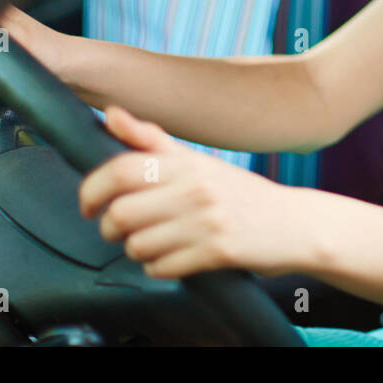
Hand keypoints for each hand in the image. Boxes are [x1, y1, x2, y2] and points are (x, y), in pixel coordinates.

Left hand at [78, 106, 311, 279]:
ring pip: (137, 246)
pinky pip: (162, 268)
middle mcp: (196, 188)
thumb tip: (111, 114)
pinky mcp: (218, 251)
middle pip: (121, 213)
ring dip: (137, 251)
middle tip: (120, 230)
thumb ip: (152, 140)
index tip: (88, 204)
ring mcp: (208, 220)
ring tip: (155, 244)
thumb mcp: (199, 163)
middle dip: (110, 228)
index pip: (122, 169)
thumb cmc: (241, 194)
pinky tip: (175, 258)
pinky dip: (160, 268)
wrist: (295, 224)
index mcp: (188, 162)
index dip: (92, 189)